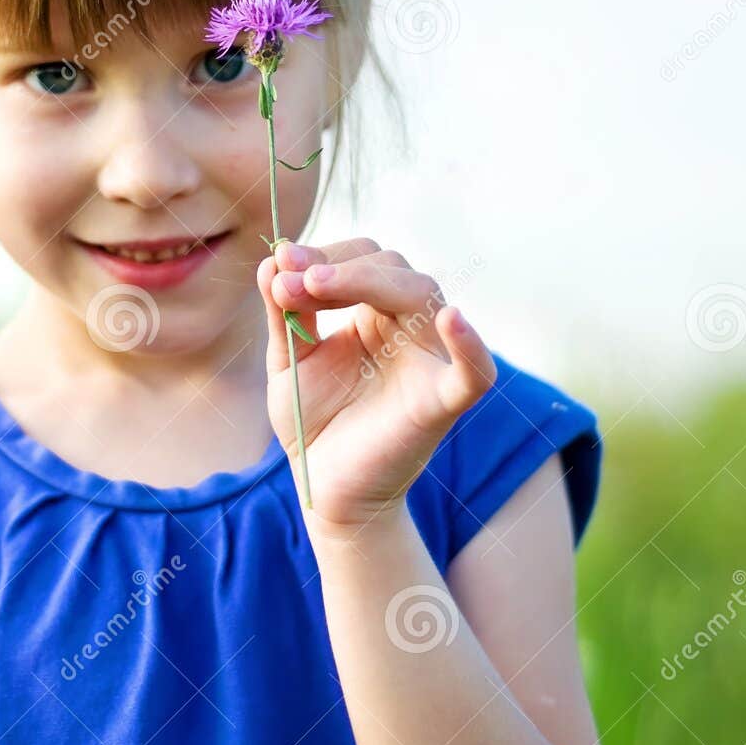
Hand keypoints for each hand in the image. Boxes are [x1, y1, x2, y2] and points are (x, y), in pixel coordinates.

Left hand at [257, 236, 497, 528]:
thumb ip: (284, 314)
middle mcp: (408, 329)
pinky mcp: (441, 403)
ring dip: (371, 281)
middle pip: (394, 267)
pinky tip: (454, 319)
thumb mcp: (288, 360)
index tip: (280, 263)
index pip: (362, 259)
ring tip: (317, 285)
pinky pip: (474, 373)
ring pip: (425, 296)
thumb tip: (271, 261)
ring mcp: (428, 361)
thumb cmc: (313, 423)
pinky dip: (470, 347)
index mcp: (374, 314)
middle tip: (292, 281)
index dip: (324, 255)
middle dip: (340, 266)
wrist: (324, 489)